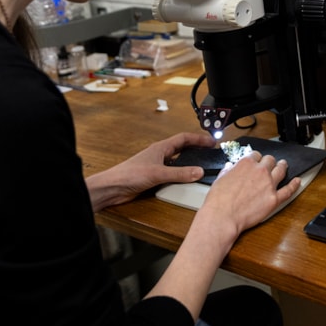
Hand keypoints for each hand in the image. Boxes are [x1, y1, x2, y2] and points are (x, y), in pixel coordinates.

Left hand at [86, 132, 215, 211]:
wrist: (112, 187)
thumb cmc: (131, 174)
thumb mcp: (158, 173)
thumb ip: (180, 173)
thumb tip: (200, 171)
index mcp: (161, 148)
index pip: (184, 138)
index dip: (199, 138)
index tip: (212, 142)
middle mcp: (160, 155)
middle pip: (182, 148)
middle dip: (197, 148)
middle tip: (210, 152)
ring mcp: (156, 166)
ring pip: (177, 161)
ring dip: (189, 161)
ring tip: (202, 165)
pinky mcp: (153, 177)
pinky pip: (172, 173)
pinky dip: (181, 174)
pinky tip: (186, 180)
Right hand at [198, 152, 301, 236]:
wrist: (223, 216)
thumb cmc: (218, 200)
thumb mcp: (219, 178)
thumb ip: (227, 170)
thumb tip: (229, 167)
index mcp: (246, 164)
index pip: (256, 155)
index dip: (256, 158)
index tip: (256, 161)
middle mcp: (260, 171)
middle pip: (270, 160)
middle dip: (269, 162)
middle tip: (269, 165)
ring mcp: (269, 184)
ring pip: (281, 170)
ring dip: (283, 166)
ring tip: (284, 166)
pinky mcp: (274, 199)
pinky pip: (288, 190)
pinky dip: (294, 185)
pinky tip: (297, 181)